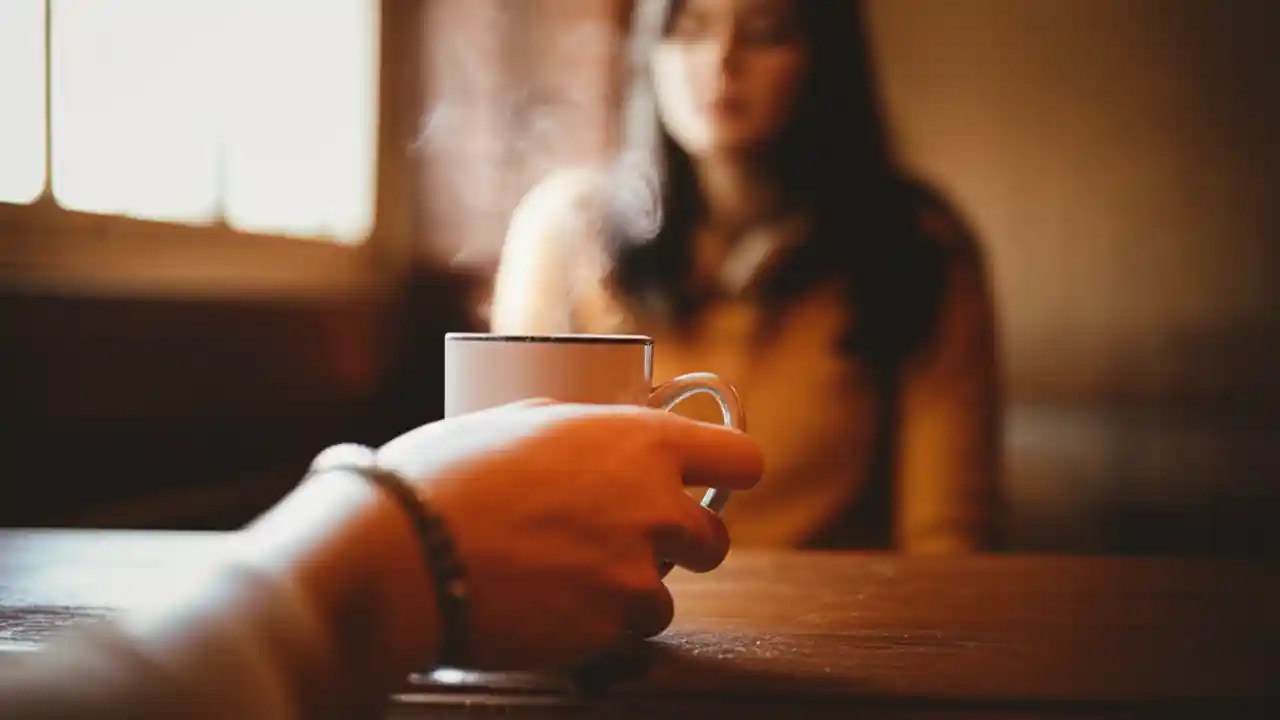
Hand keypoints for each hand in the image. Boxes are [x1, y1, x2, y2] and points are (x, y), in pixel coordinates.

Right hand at [376, 400, 762, 668]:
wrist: (403, 553)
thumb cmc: (447, 474)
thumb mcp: (519, 422)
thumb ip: (580, 430)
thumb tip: (592, 433)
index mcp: (641, 442)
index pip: (742, 458)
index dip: (731, 470)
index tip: (715, 481)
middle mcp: (655, 508)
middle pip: (714, 538)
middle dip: (678, 543)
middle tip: (625, 541)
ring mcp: (636, 576)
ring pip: (666, 597)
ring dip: (629, 593)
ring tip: (564, 580)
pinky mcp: (608, 633)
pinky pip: (624, 639)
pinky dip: (596, 632)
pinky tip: (549, 612)